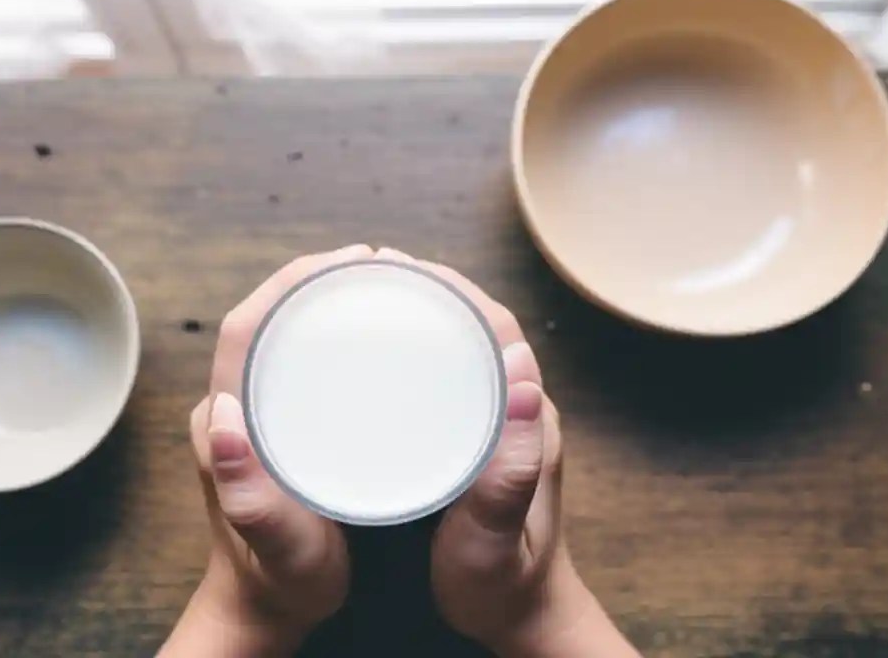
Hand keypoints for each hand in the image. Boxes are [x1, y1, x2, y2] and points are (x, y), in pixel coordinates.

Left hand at [161, 245, 370, 656]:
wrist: (266, 612)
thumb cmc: (279, 583)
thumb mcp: (276, 548)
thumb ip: (250, 496)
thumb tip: (222, 415)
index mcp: (220, 423)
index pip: (247, 327)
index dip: (291, 282)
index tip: (350, 259)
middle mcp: (229, 410)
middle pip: (269, 319)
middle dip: (316, 278)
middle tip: (383, 263)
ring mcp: (251, 418)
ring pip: (285, 336)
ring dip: (324, 300)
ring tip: (385, 283)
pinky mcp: (276, 429)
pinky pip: (299, 363)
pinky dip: (331, 334)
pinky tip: (373, 334)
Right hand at [372, 249, 636, 657]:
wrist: (518, 622)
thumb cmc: (502, 589)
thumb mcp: (495, 544)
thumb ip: (508, 479)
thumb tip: (524, 375)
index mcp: (532, 420)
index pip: (496, 326)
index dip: (452, 288)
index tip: (395, 266)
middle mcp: (518, 411)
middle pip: (472, 327)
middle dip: (424, 290)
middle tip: (359, 272)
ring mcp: (496, 426)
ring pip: (457, 350)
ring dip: (417, 316)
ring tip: (356, 299)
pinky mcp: (473, 443)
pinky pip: (445, 380)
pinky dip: (412, 355)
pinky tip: (369, 359)